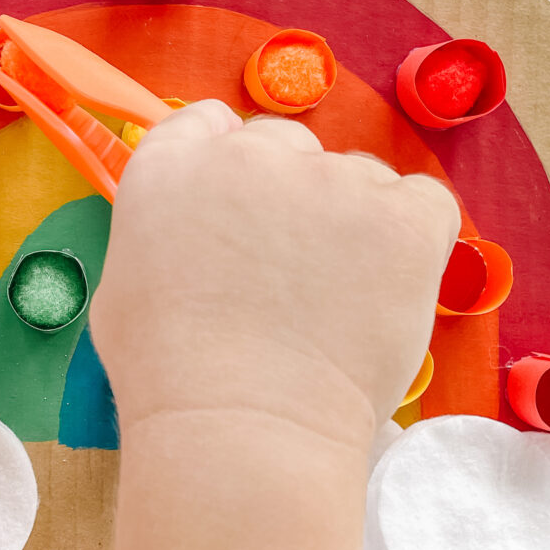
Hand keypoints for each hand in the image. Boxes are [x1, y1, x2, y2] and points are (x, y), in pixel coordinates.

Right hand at [90, 100, 459, 444]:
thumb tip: (203, 222)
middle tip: (289, 276)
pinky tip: (382, 291)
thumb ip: (167, 224)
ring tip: (334, 302)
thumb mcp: (127, 282)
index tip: (241, 211)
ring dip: (350, 222)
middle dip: (289, 199)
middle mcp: (249, 154)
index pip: (210, 123)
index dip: (229, 167)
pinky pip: (422, 203)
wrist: (241, 426)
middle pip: (284, 148)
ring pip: (355, 178)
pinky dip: (412, 240)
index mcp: (172, 165)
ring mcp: (331, 179)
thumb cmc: (171, 375)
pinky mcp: (402, 215)